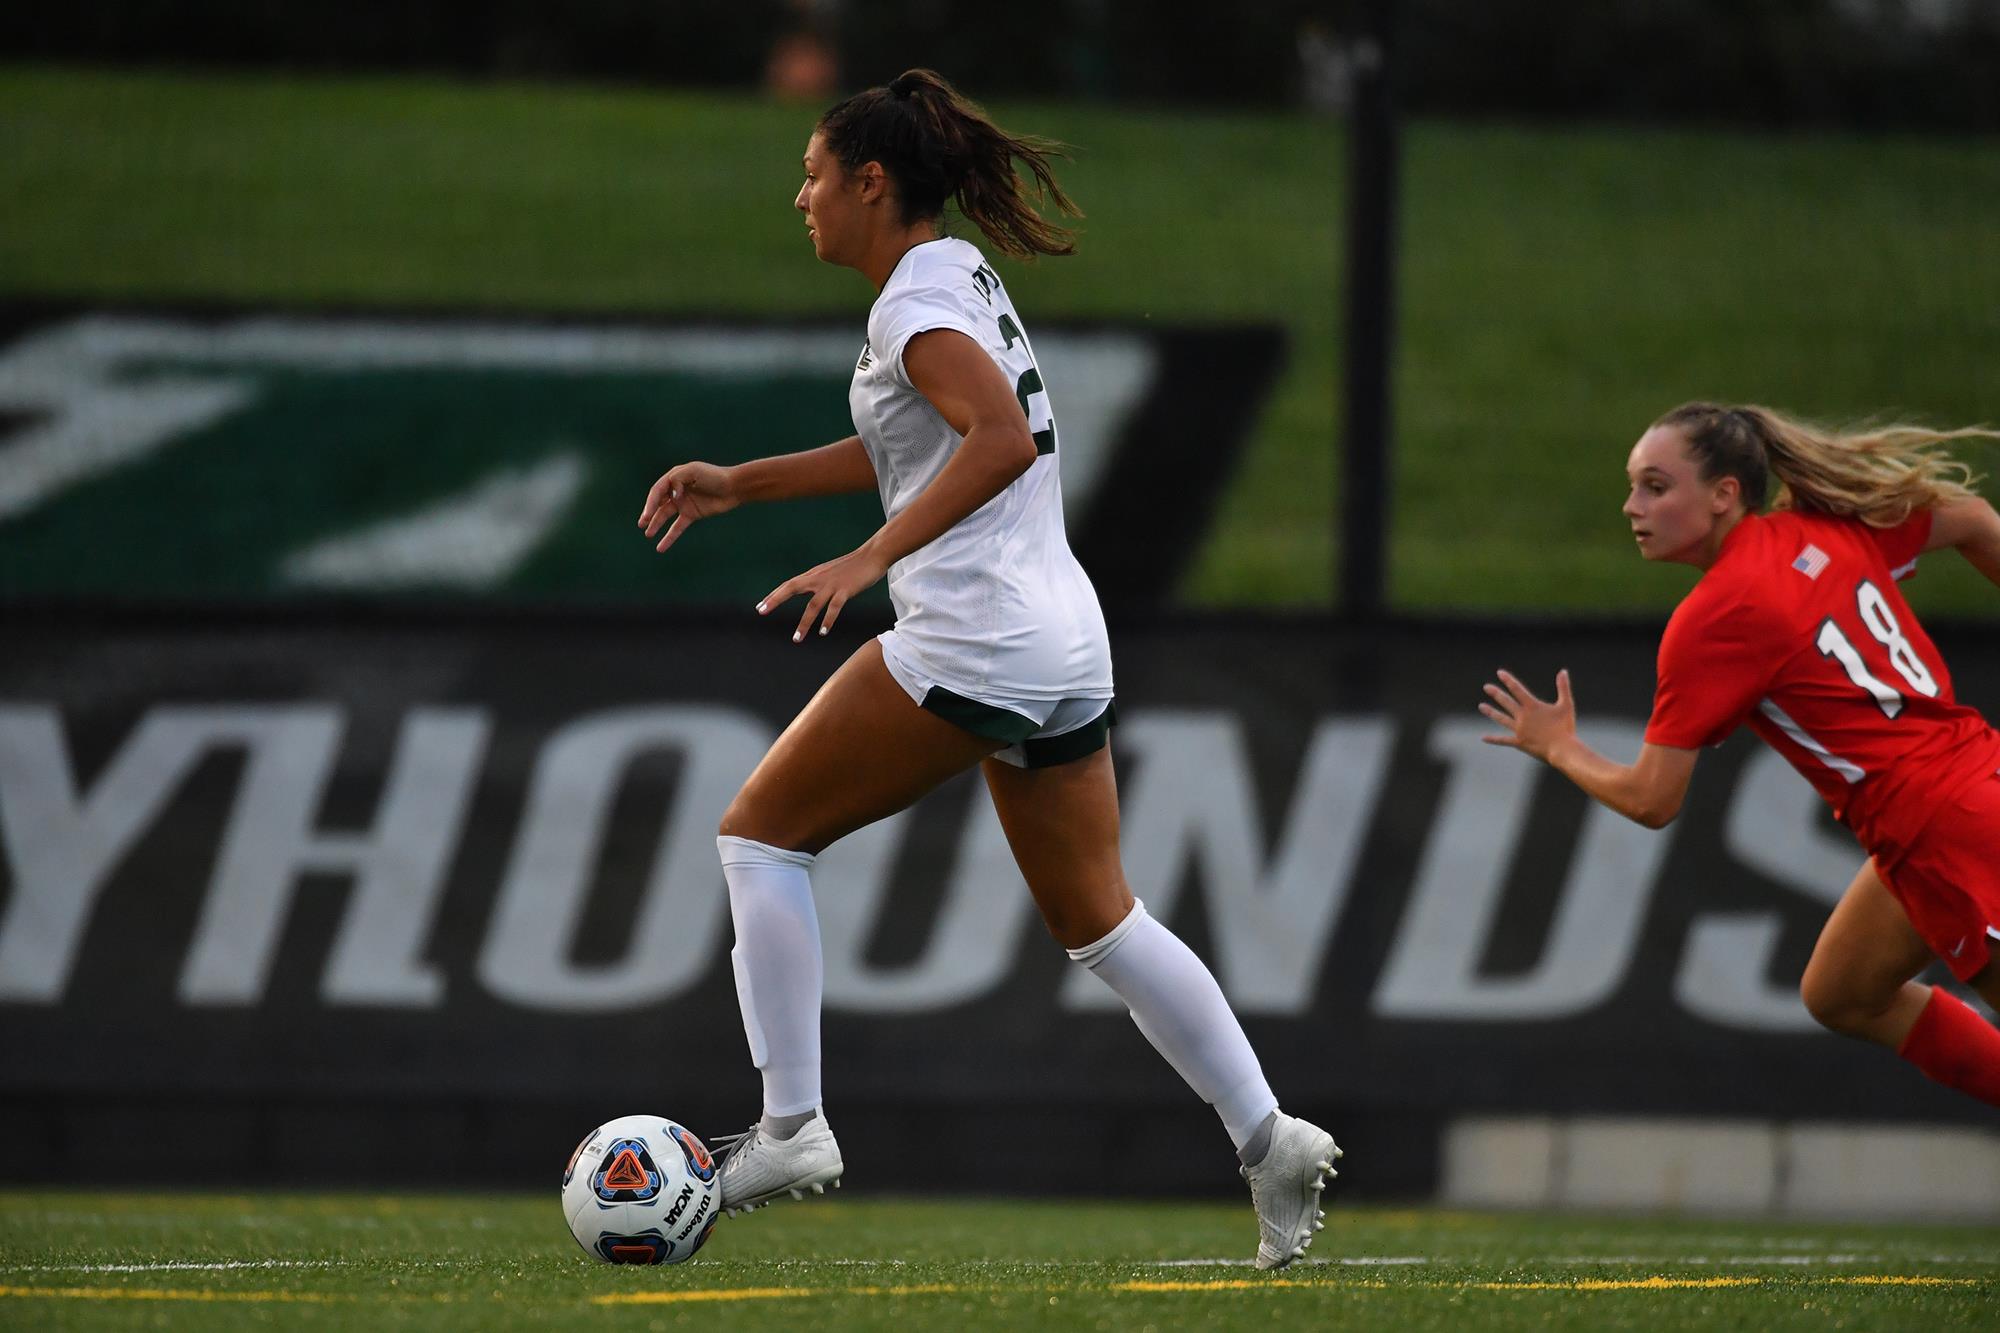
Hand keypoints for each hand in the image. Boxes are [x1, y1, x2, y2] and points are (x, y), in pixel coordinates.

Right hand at [639, 462, 740, 552]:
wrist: (733, 487)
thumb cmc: (714, 476)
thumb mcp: (694, 471)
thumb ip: (678, 479)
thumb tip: (671, 495)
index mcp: (674, 478)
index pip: (657, 491)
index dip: (650, 503)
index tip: (647, 516)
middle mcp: (676, 491)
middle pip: (658, 504)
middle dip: (649, 514)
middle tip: (642, 524)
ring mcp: (684, 503)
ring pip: (665, 516)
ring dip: (656, 525)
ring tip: (648, 535)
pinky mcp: (692, 515)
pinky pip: (677, 527)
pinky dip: (669, 537)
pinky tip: (661, 547)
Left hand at [758, 546, 888, 642]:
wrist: (873, 555)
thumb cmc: (853, 566)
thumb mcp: (831, 572)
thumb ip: (819, 581)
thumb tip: (810, 591)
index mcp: (814, 575)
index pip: (789, 585)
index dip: (774, 595)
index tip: (760, 606)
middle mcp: (819, 579)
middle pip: (792, 588)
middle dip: (775, 600)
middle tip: (761, 611)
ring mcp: (832, 585)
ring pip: (813, 605)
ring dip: (804, 623)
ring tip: (797, 638)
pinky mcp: (845, 590)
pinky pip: (834, 607)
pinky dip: (828, 620)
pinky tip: (823, 632)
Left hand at [1479, 668, 1575, 761]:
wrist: (1562, 749)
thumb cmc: (1566, 727)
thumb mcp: (1566, 705)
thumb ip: (1563, 687)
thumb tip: (1563, 671)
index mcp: (1532, 706)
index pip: (1517, 689)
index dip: (1508, 680)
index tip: (1499, 673)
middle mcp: (1523, 716)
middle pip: (1506, 702)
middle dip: (1496, 693)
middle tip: (1486, 687)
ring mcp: (1519, 730)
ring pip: (1501, 718)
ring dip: (1491, 712)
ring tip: (1481, 706)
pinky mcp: (1519, 742)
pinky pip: (1503, 740)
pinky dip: (1494, 739)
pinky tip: (1484, 737)